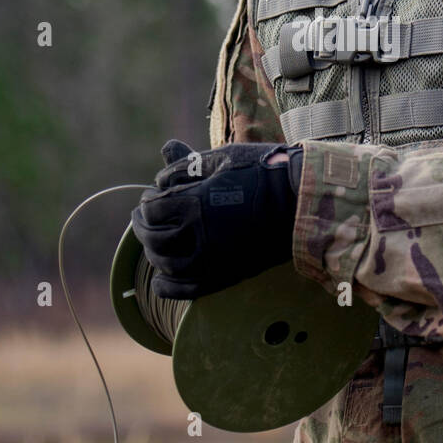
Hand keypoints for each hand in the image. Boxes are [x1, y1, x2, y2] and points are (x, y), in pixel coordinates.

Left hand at [131, 139, 303, 300]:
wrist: (300, 203)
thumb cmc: (263, 172)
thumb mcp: (223, 157)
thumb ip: (188, 161)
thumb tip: (165, 151)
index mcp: (194, 203)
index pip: (152, 208)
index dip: (148, 200)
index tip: (153, 195)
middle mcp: (197, 235)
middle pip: (152, 237)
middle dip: (143, 225)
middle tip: (144, 217)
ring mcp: (210, 260)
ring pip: (164, 264)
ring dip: (152, 251)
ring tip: (154, 240)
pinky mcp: (222, 277)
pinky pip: (183, 290)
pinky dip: (166, 285)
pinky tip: (162, 276)